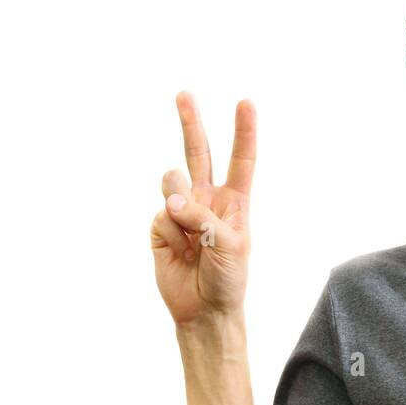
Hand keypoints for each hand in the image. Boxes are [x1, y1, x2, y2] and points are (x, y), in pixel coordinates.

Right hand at [150, 92, 255, 325]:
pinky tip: (179, 252)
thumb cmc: (228, 279)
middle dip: (191, 123)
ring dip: (181, 204)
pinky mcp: (160, 226)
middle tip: (184, 94)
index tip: (245, 103)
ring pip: (173, 183)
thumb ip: (204, 217)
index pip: (241, 161)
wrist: (204, 309)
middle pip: (198, 153)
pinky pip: (161, 216)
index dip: (243, 132)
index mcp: (234, 201)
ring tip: (192, 235)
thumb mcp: (231, 246)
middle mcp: (207, 199)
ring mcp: (181, 211)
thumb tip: (171, 199)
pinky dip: (171, 234)